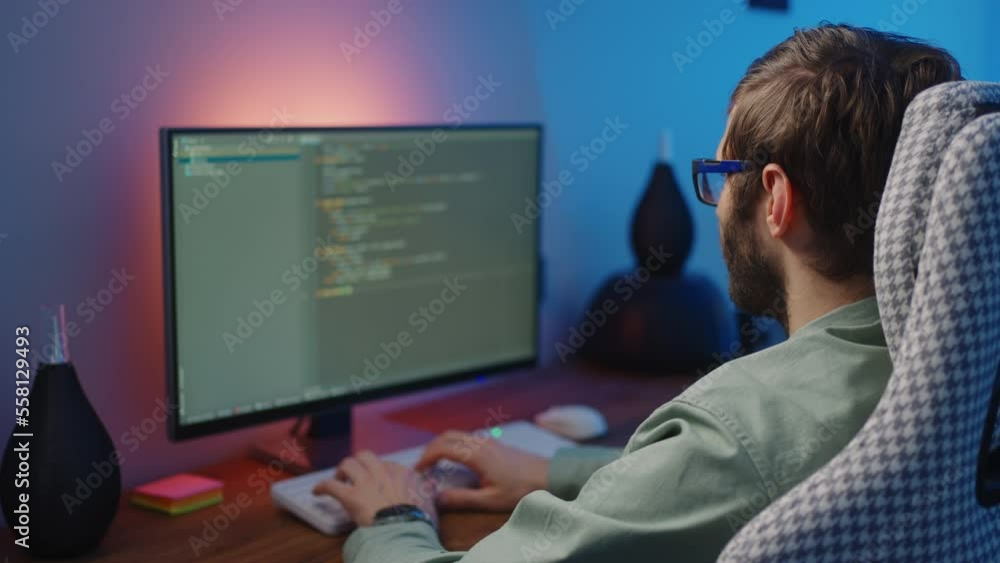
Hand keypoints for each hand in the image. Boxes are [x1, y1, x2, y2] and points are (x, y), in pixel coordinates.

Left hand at [312, 450, 437, 527]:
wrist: (404, 530)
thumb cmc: (417, 519)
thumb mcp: (428, 502)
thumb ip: (428, 491)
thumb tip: (431, 486)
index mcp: (401, 473)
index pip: (387, 464)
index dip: (379, 471)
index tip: (376, 480)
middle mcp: (381, 472)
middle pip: (364, 456)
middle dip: (357, 463)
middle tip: (354, 474)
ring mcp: (365, 482)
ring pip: (347, 465)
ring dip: (341, 472)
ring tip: (339, 480)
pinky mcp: (350, 495)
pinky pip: (330, 485)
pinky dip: (321, 487)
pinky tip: (317, 492)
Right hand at [415, 430, 548, 511]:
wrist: (548, 476)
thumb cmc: (520, 489)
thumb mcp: (490, 500)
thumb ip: (462, 499)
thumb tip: (437, 498)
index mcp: (476, 453)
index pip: (442, 448)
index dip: (426, 457)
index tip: (417, 470)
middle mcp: (480, 442)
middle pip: (447, 436)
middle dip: (430, 448)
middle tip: (422, 465)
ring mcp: (488, 440)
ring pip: (457, 434)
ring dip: (442, 445)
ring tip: (435, 463)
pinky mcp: (494, 443)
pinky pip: (467, 437)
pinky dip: (453, 444)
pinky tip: (456, 460)